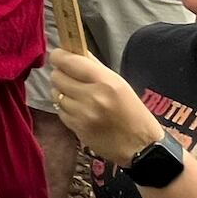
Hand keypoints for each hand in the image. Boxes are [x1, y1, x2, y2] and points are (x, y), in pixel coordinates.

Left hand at [49, 49, 165, 166]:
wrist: (141, 147)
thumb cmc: (133, 112)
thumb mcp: (120, 84)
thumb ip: (95, 67)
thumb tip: (74, 50)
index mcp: (106, 81)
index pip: (69, 61)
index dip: (59, 56)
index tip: (59, 55)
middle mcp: (92, 96)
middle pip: (57, 76)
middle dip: (60, 74)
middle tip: (69, 77)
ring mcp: (82, 114)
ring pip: (55, 94)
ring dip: (61, 92)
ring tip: (75, 95)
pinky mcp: (77, 128)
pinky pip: (60, 111)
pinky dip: (65, 108)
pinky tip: (78, 110)